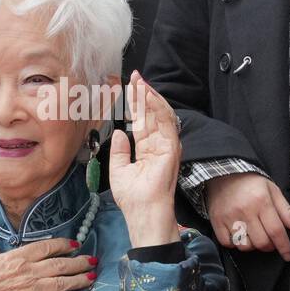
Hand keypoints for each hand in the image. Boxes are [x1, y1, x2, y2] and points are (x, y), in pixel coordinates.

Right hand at [0, 237, 96, 290]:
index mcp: (17, 256)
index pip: (47, 247)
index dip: (64, 245)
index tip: (75, 245)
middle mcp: (29, 270)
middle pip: (60, 264)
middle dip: (78, 262)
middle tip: (91, 261)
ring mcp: (31, 289)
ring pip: (62, 283)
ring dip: (79, 280)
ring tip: (92, 277)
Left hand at [109, 71, 181, 246]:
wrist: (143, 213)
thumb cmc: (133, 197)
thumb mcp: (118, 169)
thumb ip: (119, 150)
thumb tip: (120, 132)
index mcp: (148, 149)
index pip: (143, 120)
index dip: (137, 103)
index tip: (130, 86)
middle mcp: (159, 145)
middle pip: (152, 114)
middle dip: (144, 95)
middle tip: (135, 77)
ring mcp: (167, 146)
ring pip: (161, 115)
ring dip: (151, 97)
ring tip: (140, 83)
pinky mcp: (172, 149)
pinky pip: (166, 124)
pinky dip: (158, 108)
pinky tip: (148, 97)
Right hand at [207, 172, 289, 260]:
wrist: (223, 173)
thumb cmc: (250, 183)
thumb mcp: (272, 190)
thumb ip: (285, 210)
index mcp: (261, 201)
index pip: (276, 231)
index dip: (284, 246)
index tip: (288, 255)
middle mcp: (245, 210)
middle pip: (261, 242)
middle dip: (269, 246)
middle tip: (269, 240)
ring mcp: (229, 216)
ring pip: (244, 246)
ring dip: (252, 245)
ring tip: (253, 235)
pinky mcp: (217, 221)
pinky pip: (227, 243)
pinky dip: (234, 243)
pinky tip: (238, 234)